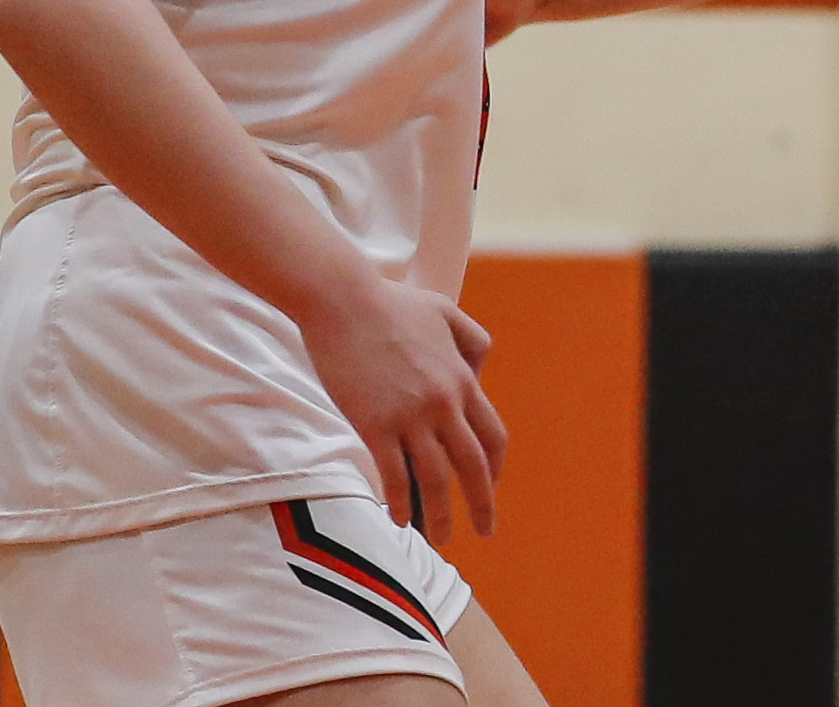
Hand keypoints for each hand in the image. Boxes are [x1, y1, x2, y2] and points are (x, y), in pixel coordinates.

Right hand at [295, 274, 507, 538]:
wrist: (343, 300)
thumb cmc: (391, 303)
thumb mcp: (447, 312)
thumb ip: (472, 341)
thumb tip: (478, 374)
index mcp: (462, 379)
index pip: (491, 436)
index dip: (494, 469)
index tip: (490, 489)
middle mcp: (444, 402)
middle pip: (473, 465)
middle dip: (482, 504)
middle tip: (484, 532)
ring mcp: (411, 415)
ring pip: (436, 479)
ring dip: (441, 514)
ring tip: (442, 538)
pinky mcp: (375, 424)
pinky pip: (395, 475)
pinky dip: (402, 502)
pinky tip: (400, 519)